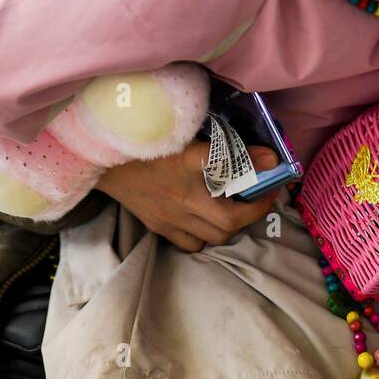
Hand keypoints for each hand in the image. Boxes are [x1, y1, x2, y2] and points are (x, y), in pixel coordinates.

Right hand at [97, 142, 280, 252]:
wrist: (103, 158)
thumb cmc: (147, 139)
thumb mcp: (186, 134)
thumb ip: (228, 146)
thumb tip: (269, 156)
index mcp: (189, 169)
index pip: (235, 181)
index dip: (260, 190)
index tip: (276, 177)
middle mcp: (182, 200)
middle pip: (229, 222)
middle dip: (252, 213)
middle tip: (260, 196)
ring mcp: (169, 218)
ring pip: (212, 237)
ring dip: (230, 226)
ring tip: (235, 207)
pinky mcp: (158, 227)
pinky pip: (190, 244)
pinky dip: (204, 236)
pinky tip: (206, 220)